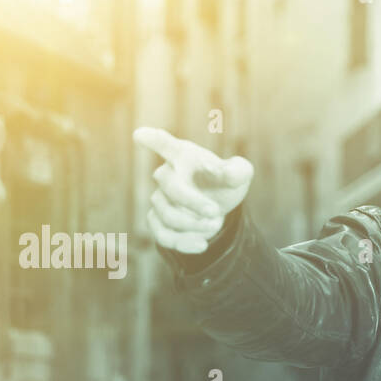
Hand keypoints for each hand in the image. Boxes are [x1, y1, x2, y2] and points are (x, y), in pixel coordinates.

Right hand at [133, 127, 254, 253]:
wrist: (217, 208)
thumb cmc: (224, 184)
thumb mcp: (239, 175)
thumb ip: (238, 171)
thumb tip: (226, 173)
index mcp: (183, 156)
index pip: (165, 144)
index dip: (153, 140)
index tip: (140, 135)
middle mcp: (166, 175)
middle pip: (171, 187)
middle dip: (194, 202)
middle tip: (215, 211)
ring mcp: (159, 199)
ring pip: (168, 216)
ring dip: (194, 224)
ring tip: (215, 222)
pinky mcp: (158, 222)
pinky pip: (163, 236)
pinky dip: (183, 243)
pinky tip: (202, 244)